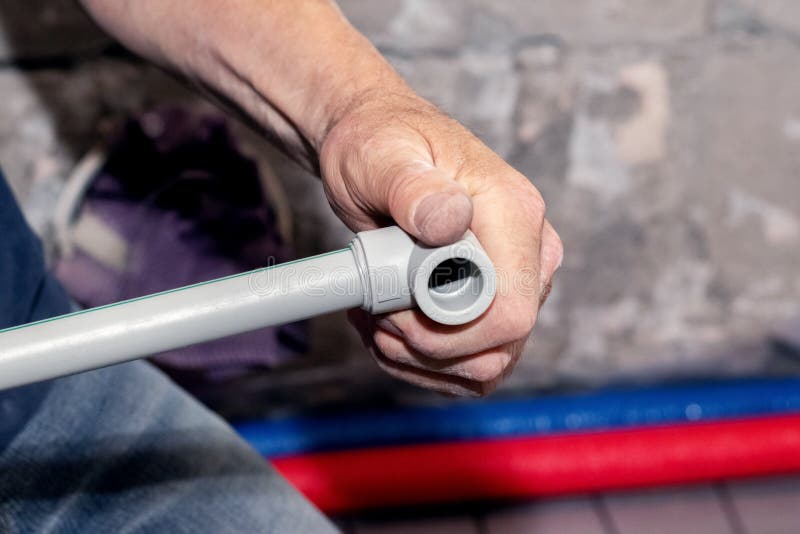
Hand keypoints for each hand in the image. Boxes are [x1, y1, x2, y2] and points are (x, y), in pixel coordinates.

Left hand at [321, 92, 562, 395]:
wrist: (377, 154)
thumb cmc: (380, 144)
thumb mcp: (380, 156)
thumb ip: (412, 186)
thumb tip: (448, 219)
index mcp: (515, 215)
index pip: (510, 311)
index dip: (445, 329)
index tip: (392, 301)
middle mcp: (530, 254)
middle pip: (497, 348)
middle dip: (425, 347)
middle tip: (377, 310)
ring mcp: (517, 285)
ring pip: (483, 367)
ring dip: (417, 359)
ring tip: (377, 316)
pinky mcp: (495, 308)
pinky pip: (470, 367)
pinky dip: (420, 363)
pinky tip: (389, 326)